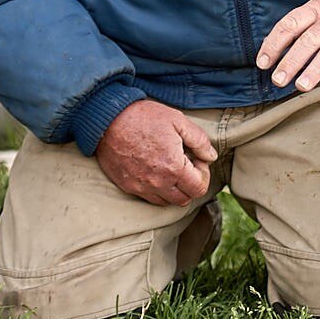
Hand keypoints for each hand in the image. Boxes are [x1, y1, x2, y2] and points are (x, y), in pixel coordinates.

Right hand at [95, 100, 216, 205]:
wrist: (108, 119)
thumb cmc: (144, 117)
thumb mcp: (178, 121)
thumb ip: (199, 140)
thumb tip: (211, 156)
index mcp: (173, 168)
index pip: (199, 188)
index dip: (203, 174)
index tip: (196, 159)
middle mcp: (158, 183)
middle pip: (184, 198)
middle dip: (190, 184)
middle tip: (186, 164)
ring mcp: (141, 187)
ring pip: (166, 201)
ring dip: (174, 189)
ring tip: (170, 168)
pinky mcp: (127, 186)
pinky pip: (148, 198)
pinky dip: (157, 190)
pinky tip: (155, 170)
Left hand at [256, 0, 319, 101]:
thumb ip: (303, 21)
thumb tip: (272, 44)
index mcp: (319, 6)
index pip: (291, 23)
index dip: (275, 43)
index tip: (263, 62)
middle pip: (310, 39)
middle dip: (292, 60)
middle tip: (278, 80)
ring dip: (315, 69)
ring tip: (301, 87)